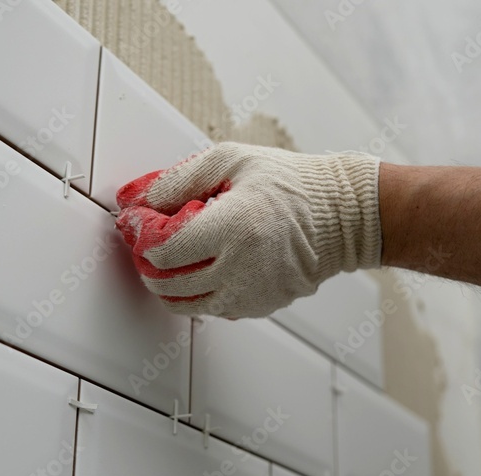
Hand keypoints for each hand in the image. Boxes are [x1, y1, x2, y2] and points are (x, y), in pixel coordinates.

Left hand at [115, 142, 381, 317]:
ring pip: (186, 305)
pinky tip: (205, 267)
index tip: (138, 223)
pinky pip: (213, 308)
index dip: (141, 237)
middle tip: (148, 241)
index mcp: (234, 227)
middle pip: (168, 283)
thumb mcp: (229, 162)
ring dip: (168, 284)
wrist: (343, 214)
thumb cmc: (291, 184)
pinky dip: (199, 292)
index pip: (163, 250)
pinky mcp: (261, 307)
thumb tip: (137, 199)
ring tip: (172, 258)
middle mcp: (241, 268)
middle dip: (148, 263)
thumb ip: (177, 181)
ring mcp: (252, 295)